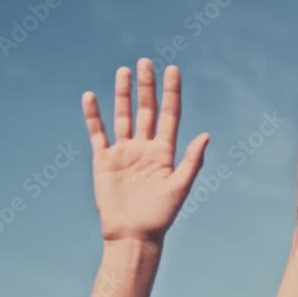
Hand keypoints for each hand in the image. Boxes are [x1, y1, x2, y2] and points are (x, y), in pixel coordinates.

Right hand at [82, 59, 208, 244]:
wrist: (133, 235)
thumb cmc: (160, 216)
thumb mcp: (180, 187)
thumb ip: (192, 160)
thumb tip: (206, 134)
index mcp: (165, 152)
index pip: (170, 114)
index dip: (171, 92)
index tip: (172, 70)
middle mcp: (145, 148)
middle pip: (146, 110)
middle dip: (147, 87)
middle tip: (146, 62)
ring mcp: (124, 152)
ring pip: (123, 116)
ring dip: (123, 94)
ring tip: (125, 71)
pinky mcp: (104, 161)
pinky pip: (97, 133)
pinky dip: (93, 115)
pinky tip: (91, 96)